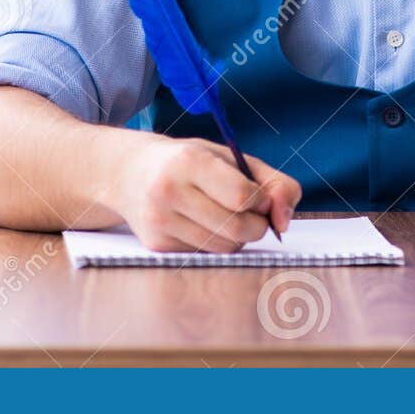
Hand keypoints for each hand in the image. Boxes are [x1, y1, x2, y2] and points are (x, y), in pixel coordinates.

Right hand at [111, 135, 300, 252]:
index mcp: (189, 161)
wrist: (129, 172)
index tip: (258, 195)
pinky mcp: (156, 244)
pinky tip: (202, 224)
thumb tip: (284, 221)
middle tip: (250, 212)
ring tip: (225, 216)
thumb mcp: (230, 158)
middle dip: (256, 225)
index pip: (242, 196)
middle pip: (237, 229)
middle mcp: (168, 190)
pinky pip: (206, 255)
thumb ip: (272, 182)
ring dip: (238, 237)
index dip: (261, 201)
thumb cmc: (189, 163)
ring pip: (225, 248)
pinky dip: (215, 244)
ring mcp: (159, 220)